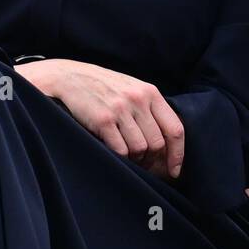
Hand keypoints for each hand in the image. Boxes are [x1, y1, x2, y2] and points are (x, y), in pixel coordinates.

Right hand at [17, 59, 184, 179]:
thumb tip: (167, 146)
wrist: (72, 78)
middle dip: (152, 160)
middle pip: (157, 143)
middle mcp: (138, 99)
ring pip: (140, 149)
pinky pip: (120, 150)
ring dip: (135, 159)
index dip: (177, 154)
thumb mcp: (133, 90)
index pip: (175, 128)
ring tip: (128, 155)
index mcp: (150, 92)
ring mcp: (121, 109)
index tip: (174, 170)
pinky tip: (115, 152)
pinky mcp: (103, 120)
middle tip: (144, 164)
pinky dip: (121, 157)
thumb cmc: (106, 88)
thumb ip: (151, 111)